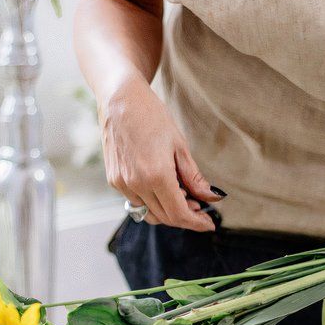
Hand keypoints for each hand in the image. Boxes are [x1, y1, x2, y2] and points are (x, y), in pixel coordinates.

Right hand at [102, 80, 221, 230]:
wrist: (120, 100)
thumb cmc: (152, 116)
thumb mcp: (180, 146)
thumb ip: (194, 177)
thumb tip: (211, 198)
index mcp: (156, 176)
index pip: (179, 213)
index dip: (196, 223)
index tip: (209, 224)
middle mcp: (136, 184)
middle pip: (165, 217)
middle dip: (185, 218)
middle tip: (200, 208)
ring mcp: (121, 184)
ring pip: (149, 213)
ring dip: (168, 211)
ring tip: (183, 195)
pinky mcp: (113, 180)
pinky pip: (136, 202)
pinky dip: (152, 201)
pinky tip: (162, 187)